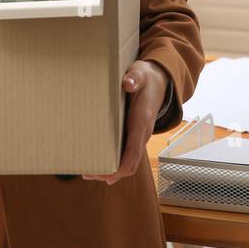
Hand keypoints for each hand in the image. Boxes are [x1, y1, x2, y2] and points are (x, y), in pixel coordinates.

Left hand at [83, 59, 167, 185]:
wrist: (160, 81)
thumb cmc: (146, 78)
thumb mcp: (140, 73)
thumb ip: (134, 77)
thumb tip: (127, 83)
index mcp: (142, 121)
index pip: (134, 152)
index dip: (121, 167)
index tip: (105, 174)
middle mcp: (142, 133)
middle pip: (130, 164)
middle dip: (111, 173)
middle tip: (88, 173)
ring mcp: (139, 137)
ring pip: (129, 163)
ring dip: (111, 171)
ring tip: (89, 173)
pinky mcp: (135, 136)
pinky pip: (127, 156)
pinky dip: (115, 164)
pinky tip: (99, 163)